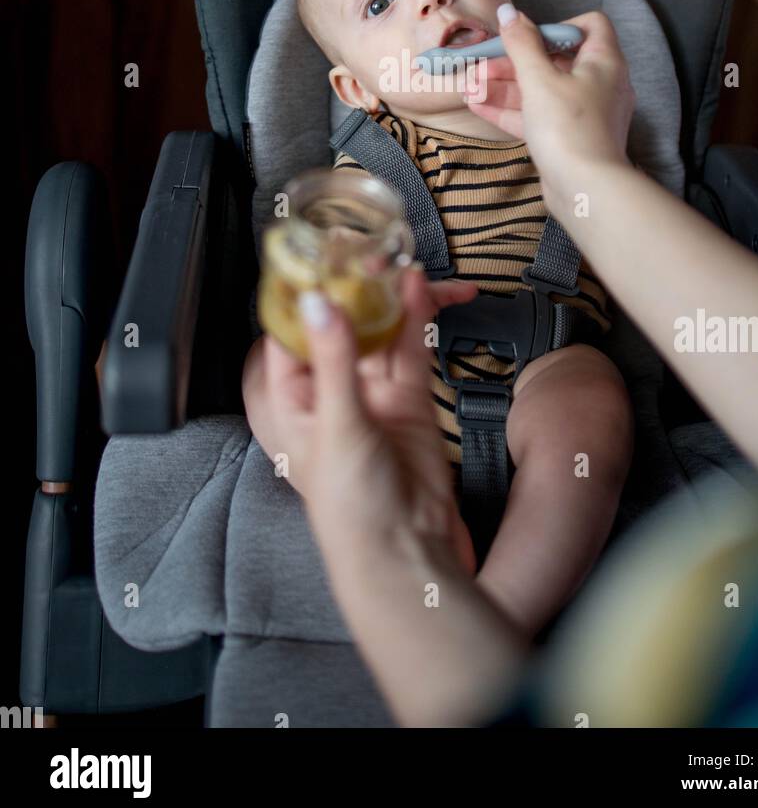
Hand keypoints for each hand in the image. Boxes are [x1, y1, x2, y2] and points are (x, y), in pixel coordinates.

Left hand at [242, 267, 479, 574]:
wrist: (410, 558)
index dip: (300, 289)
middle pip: (336, 324)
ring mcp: (368, 397)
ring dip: (390, 298)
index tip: (315, 250)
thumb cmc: (351, 514)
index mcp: (285, 403)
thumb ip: (333, 360)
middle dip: (353, 287)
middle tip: (366, 249)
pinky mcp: (406, 402)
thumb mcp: (336, 429)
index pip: (285, 331)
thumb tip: (317, 302)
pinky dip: (416, 319)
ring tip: (400, 262)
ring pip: (377, 331)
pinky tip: (422, 291)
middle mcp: (325, 395)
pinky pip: (408, 349)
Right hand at [462, 9, 635, 222]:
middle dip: (513, 62)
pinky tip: (477, 106)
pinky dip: (512, 110)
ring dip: (505, 87)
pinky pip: (539, 116)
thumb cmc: (568, 126)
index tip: (528, 37)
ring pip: (542, 90)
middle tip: (479, 65)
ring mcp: (584, 114)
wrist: (585, 189)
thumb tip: (509, 12)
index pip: (589, 26)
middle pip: (554, 60)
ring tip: (468, 86)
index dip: (557, 26)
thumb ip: (522, 44)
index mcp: (604, 61)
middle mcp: (599, 84)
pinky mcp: (569, 138)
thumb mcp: (539, 79)